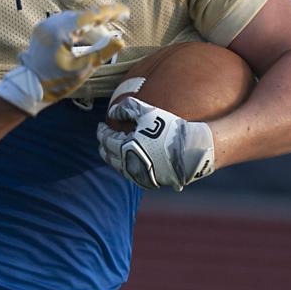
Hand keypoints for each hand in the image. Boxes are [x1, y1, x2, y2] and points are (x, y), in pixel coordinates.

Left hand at [0, 5, 127, 115]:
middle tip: (113, 32)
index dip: (110, 13)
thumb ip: (102, 53)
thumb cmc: (55, 82)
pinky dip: (76, 30)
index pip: (90, 17)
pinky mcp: (42, 31)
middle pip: (82, 17)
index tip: (125, 12)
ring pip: (74, 20)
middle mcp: (50, 24)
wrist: (27, 88)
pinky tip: (84, 39)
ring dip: (88, 27)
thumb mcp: (82, 69)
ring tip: (101, 38)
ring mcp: (44, 26)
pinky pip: (64, 25)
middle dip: (100, 23)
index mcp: (60, 32)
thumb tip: (120, 41)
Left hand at [97, 96, 214, 190]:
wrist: (190, 149)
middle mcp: (129, 164)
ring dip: (114, 159)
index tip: (101, 126)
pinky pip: (133, 174)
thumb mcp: (146, 112)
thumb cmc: (167, 129)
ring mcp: (139, 175)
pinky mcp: (151, 181)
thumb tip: (112, 113)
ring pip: (120, 168)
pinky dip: (128, 167)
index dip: (102, 132)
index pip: (106, 140)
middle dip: (104, 147)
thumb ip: (127, 108)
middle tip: (102, 140)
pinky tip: (131, 161)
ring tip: (114, 151)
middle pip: (109, 157)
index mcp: (125, 148)